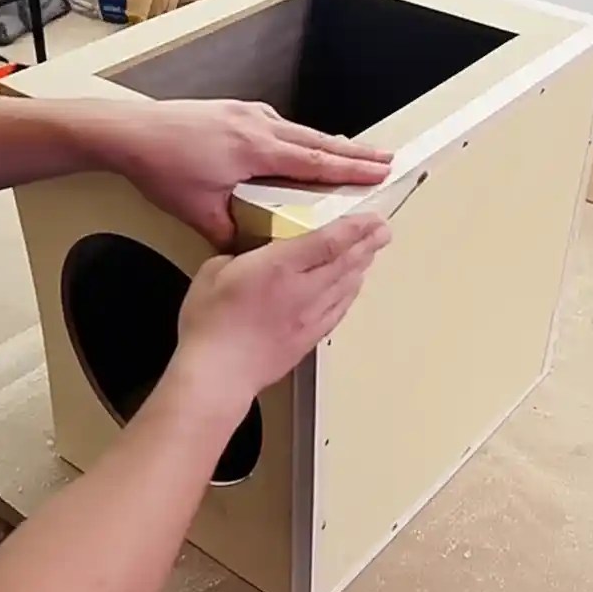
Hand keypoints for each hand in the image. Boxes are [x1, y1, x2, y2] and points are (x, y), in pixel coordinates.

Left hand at [116, 100, 392, 248]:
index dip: (350, 170)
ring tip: (354, 154)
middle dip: (354, 153)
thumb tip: (249, 253)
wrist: (130, 133)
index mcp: (255, 151)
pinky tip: (299, 144)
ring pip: (299, 131)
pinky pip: (278, 125)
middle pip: (318, 140)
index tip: (379, 174)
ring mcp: (246, 115)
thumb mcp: (199, 212)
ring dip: (329, 143)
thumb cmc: (161, 167)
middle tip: (385, 160)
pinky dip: (298, 136)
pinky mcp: (234, 112)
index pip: (315, 162)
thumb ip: (230, 234)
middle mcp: (257, 126)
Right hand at [173, 213, 392, 399]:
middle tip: (383, 231)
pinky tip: (352, 288)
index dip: (355, 227)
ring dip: (361, 267)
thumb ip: (239, 255)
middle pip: (345, 262)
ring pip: (345, 286)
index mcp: (279, 266)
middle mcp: (302, 289)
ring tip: (371, 253)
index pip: (328, 241)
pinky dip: (349, 295)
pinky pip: (338, 310)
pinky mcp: (308, 338)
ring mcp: (309, 316)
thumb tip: (250, 255)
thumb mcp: (213, 271)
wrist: (218, 373)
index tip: (372, 217)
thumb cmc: (209, 324)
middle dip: (367, 244)